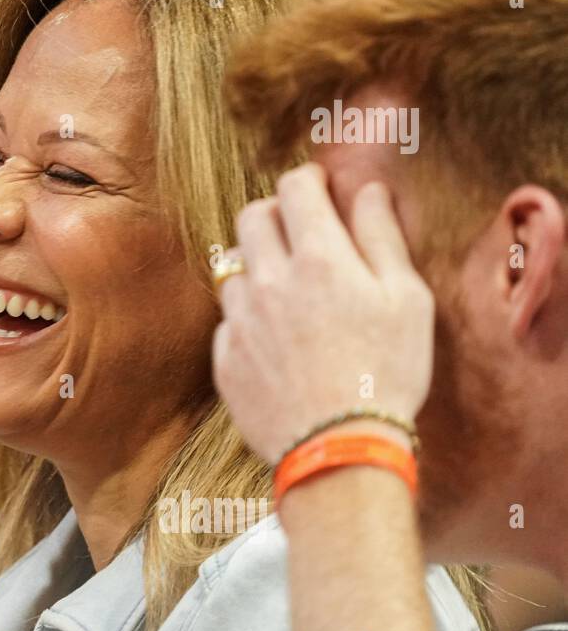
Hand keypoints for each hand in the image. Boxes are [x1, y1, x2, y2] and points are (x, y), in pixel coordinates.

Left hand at [213, 164, 433, 463]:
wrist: (340, 449)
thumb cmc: (387, 374)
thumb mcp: (406, 300)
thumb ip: (382, 237)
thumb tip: (368, 192)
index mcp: (319, 258)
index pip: (295, 188)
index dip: (308, 181)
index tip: (319, 188)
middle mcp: (268, 281)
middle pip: (252, 217)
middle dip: (274, 212)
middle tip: (299, 231)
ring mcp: (240, 319)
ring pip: (234, 266)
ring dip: (258, 265)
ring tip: (289, 289)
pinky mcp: (224, 356)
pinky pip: (227, 318)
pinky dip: (247, 316)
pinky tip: (275, 338)